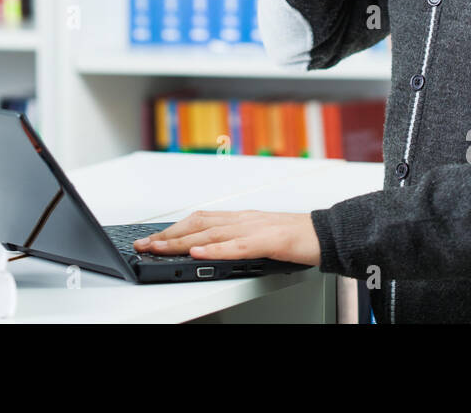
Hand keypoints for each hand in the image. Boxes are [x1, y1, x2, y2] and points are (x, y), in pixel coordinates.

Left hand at [132, 210, 320, 266]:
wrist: (326, 233)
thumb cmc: (295, 237)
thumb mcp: (258, 237)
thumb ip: (235, 240)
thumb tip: (208, 249)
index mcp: (240, 218)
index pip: (199, 219)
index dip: (173, 228)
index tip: (152, 237)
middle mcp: (243, 219)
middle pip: (198, 224)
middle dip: (168, 235)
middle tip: (145, 244)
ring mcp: (255, 228)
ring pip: (211, 233)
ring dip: (181, 241)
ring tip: (160, 248)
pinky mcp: (268, 240)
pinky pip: (237, 245)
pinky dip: (215, 248)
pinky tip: (199, 251)